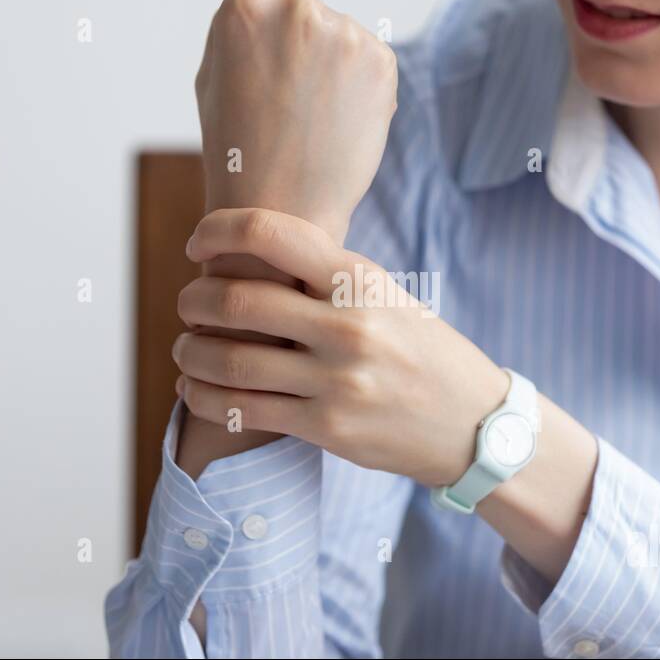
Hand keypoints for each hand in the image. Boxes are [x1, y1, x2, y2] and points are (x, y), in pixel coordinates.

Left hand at [173, 209, 509, 486]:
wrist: (474, 423)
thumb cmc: (420, 350)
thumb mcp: (387, 296)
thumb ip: (326, 278)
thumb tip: (246, 256)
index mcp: (361, 280)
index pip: (271, 234)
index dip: (218, 231)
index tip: (199, 243)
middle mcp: (349, 327)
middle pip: (235, 301)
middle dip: (193, 300)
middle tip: (189, 305)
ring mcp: (338, 381)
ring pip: (229, 362)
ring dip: (190, 353)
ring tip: (186, 349)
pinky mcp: (327, 428)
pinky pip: (241, 411)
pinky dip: (203, 398)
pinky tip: (195, 390)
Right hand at [195, 0, 398, 244]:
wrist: (281, 211)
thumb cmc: (239, 152)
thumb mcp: (213, 78)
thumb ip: (243, 33)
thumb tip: (272, 8)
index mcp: (246, 7)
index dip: (269, 18)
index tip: (273, 50)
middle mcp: (298, 11)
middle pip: (306, 10)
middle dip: (303, 47)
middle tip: (290, 101)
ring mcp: (344, 34)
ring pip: (342, 37)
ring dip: (335, 68)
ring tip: (314, 119)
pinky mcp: (381, 61)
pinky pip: (371, 61)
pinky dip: (362, 88)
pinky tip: (339, 123)